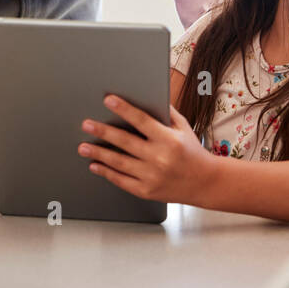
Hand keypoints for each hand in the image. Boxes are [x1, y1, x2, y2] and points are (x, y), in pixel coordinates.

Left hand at [80, 95, 214, 203]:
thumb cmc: (192, 152)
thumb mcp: (183, 128)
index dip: (124, 109)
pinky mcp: (147, 191)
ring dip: (98, 154)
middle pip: (125, 142)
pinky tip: (95, 165)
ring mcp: (152, 176)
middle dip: (103, 132)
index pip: (142, 120)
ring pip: (119, 163)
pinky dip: (106, 173)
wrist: (205, 183)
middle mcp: (160, 158)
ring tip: (83, 147)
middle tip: (86, 124)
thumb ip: (165, 112)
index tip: (108, 100)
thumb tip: (146, 95)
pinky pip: (122, 181)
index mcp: (169, 139)